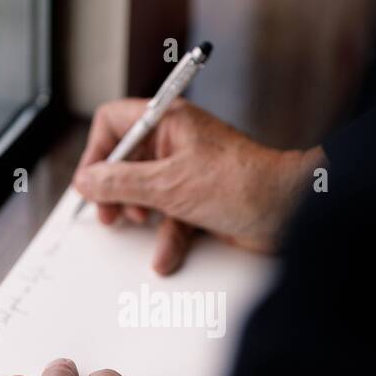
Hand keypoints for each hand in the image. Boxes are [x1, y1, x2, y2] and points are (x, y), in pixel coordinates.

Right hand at [73, 98, 324, 274]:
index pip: (115, 122)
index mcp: (168, 121)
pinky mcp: (200, 201)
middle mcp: (176, 143)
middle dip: (117, 191)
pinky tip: (168, 254)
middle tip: (110, 213)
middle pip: (127, 162)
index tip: (91, 181)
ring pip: (147, 194)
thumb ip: (120, 183)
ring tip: (143, 224)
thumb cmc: (241, 183)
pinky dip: (168, 236)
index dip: (98, 151)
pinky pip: (171, 217)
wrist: (288, 210)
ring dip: (143, 215)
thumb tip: (86, 181)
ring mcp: (188, 173)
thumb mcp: (168, 184)